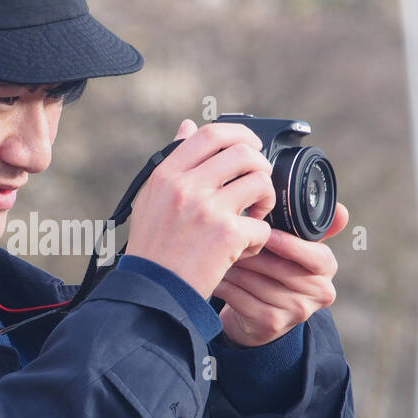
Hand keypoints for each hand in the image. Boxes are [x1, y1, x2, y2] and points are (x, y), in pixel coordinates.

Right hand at [124, 119, 276, 298]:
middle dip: (260, 166)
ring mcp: (207, 209)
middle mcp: (186, 187)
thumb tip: (188, 126)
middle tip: (258, 183)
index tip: (251, 146)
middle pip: (243, 153)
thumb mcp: (151, 197)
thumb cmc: (153, 247)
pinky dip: (259, 239)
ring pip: (260, 183)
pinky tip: (245, 249)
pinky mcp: (226, 235)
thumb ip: (173, 162)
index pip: (210, 135)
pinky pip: (262, 225)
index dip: (239, 134)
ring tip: (255, 216)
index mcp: (167, 175)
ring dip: (266, 200)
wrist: (153, 291)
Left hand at [213, 202, 348, 346]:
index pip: (318, 257)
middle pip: (281, 268)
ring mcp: (295, 312)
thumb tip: (342, 211)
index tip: (266, 233)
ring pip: (257, 281)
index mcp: (327, 269)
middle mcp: (318, 293)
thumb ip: (313, 228)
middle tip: (228, 236)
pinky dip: (225, 284)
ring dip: (233, 265)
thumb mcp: (298, 248)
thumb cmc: (279, 270)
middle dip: (252, 251)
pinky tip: (215, 274)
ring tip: (216, 252)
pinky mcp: (270, 324)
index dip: (290, 245)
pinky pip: (241, 298)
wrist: (264, 316)